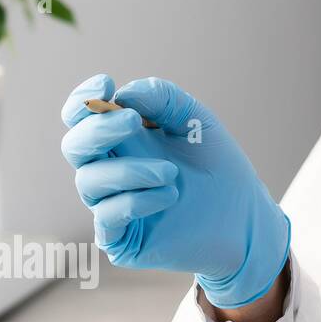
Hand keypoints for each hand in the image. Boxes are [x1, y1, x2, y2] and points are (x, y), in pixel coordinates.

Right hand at [60, 73, 289, 308]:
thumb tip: (124, 93)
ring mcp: (112, 204)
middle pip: (75, 146)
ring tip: (172, 172)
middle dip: (98, 129)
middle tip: (133, 121)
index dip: (82, 99)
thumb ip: (165, 101)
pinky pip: (109, 216)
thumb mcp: (197, 123)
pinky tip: (170, 195)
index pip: (83, 117)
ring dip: (130, 169)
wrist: (245, 216)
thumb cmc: (218, 167)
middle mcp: (110, 169)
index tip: (105, 84)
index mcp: (123, 139)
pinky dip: (136, 201)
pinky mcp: (121, 238)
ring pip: (89, 181)